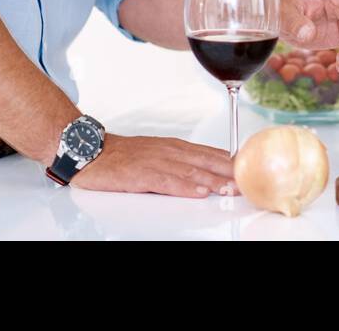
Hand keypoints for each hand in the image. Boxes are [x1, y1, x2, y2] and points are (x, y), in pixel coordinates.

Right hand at [71, 133, 236, 198]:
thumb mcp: (156, 154)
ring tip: (230, 189)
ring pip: (191, 172)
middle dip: (227, 172)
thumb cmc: (122, 155)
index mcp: (174, 146)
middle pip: (205, 161)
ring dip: (213, 181)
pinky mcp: (142, 173)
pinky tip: (199, 192)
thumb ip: (179, 162)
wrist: (91, 152)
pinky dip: (185, 187)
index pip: (209, 153)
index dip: (229, 162)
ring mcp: (156, 161)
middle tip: (246, 182)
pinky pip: (168, 181)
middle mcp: (169, 151)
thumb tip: (205, 173)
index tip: (247, 169)